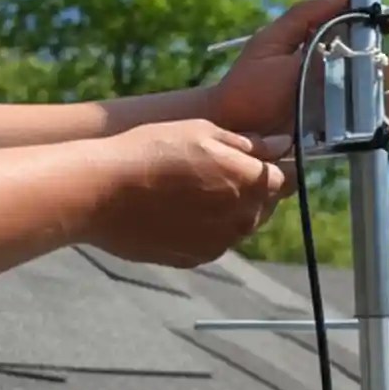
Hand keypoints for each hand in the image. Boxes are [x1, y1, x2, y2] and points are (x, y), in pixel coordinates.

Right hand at [81, 119, 293, 267]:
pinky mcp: (194, 259)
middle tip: (218, 167)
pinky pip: (214, 240)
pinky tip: (179, 208)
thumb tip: (281, 144)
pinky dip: (206, 226)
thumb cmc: (152, 151)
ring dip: (229, 207)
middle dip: (253, 186)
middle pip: (266, 203)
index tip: (261, 156)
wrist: (101, 192)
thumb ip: (249, 143)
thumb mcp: (203, 131)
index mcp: (252, 183)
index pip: (287, 177)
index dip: (277, 165)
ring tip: (194, 186)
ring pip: (239, 224)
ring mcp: (218, 243)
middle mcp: (242, 218)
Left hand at [209, 0, 388, 137]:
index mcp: (323, 55)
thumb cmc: (248, 84)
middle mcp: (336, 83)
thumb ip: (308, 15)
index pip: (359, 40)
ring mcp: (339, 113)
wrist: (231, 131)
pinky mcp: (337, 141)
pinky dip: (383, 131)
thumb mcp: (274, 42)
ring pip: (379, 103)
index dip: (378, 30)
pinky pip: (367, 136)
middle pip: (377, 71)